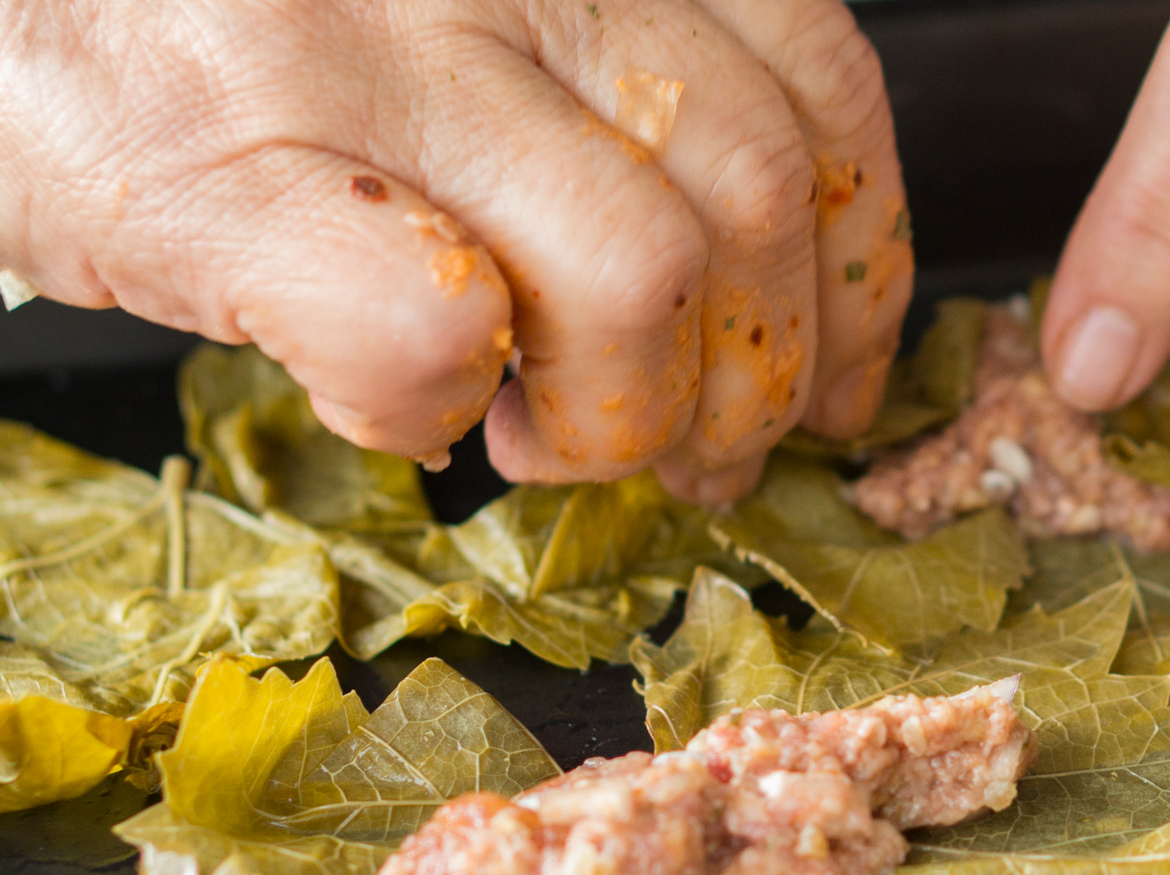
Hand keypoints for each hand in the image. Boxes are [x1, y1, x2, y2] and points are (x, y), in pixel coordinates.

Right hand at [0, 0, 911, 502]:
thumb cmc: (235, 12)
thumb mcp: (474, 4)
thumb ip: (619, 89)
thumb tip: (764, 292)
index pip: (820, 89)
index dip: (860, 268)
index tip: (844, 374)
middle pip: (750, 201)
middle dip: (756, 383)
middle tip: (701, 456)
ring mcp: (364, 48)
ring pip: (639, 278)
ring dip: (615, 418)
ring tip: (540, 440)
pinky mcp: (230, 164)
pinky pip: (435, 336)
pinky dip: (435, 412)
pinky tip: (402, 407)